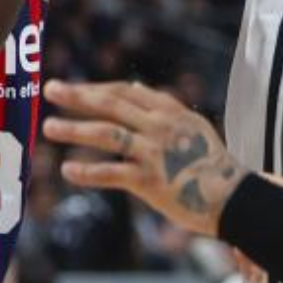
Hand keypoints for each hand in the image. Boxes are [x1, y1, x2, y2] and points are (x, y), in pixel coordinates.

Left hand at [44, 78, 245, 235]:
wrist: (234, 197)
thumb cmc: (211, 164)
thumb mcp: (192, 125)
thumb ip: (163, 107)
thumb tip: (134, 85)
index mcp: (170, 110)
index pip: (125, 91)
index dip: (97, 88)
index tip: (74, 88)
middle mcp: (160, 126)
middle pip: (111, 104)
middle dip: (78, 96)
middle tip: (51, 89)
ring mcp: (154, 152)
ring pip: (107, 133)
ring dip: (75, 129)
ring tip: (49, 127)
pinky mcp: (150, 180)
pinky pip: (112, 172)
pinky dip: (88, 172)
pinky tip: (67, 170)